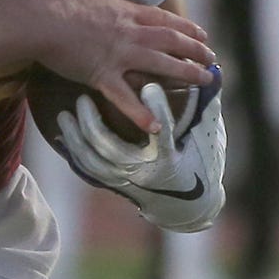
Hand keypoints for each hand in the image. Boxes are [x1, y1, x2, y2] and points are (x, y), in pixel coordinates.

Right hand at [16, 0, 217, 132]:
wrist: (38, 20)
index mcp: (124, 10)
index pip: (163, 18)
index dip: (185, 27)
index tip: (201, 33)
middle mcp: (129, 33)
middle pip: (171, 40)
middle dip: (195, 49)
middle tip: (212, 58)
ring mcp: (119, 55)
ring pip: (161, 65)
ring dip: (187, 73)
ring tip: (205, 81)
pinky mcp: (103, 76)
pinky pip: (124, 98)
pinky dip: (140, 113)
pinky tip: (155, 126)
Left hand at [50, 78, 224, 232]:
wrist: (184, 205)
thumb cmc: (196, 163)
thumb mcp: (206, 137)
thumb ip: (207, 107)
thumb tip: (215, 74)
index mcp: (169, 159)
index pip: (163, 134)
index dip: (157, 110)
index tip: (151, 87)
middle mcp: (144, 172)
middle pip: (111, 149)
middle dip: (93, 124)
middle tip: (84, 98)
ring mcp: (125, 180)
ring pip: (93, 160)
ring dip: (77, 136)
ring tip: (68, 113)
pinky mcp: (113, 183)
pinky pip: (87, 168)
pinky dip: (74, 149)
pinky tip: (64, 130)